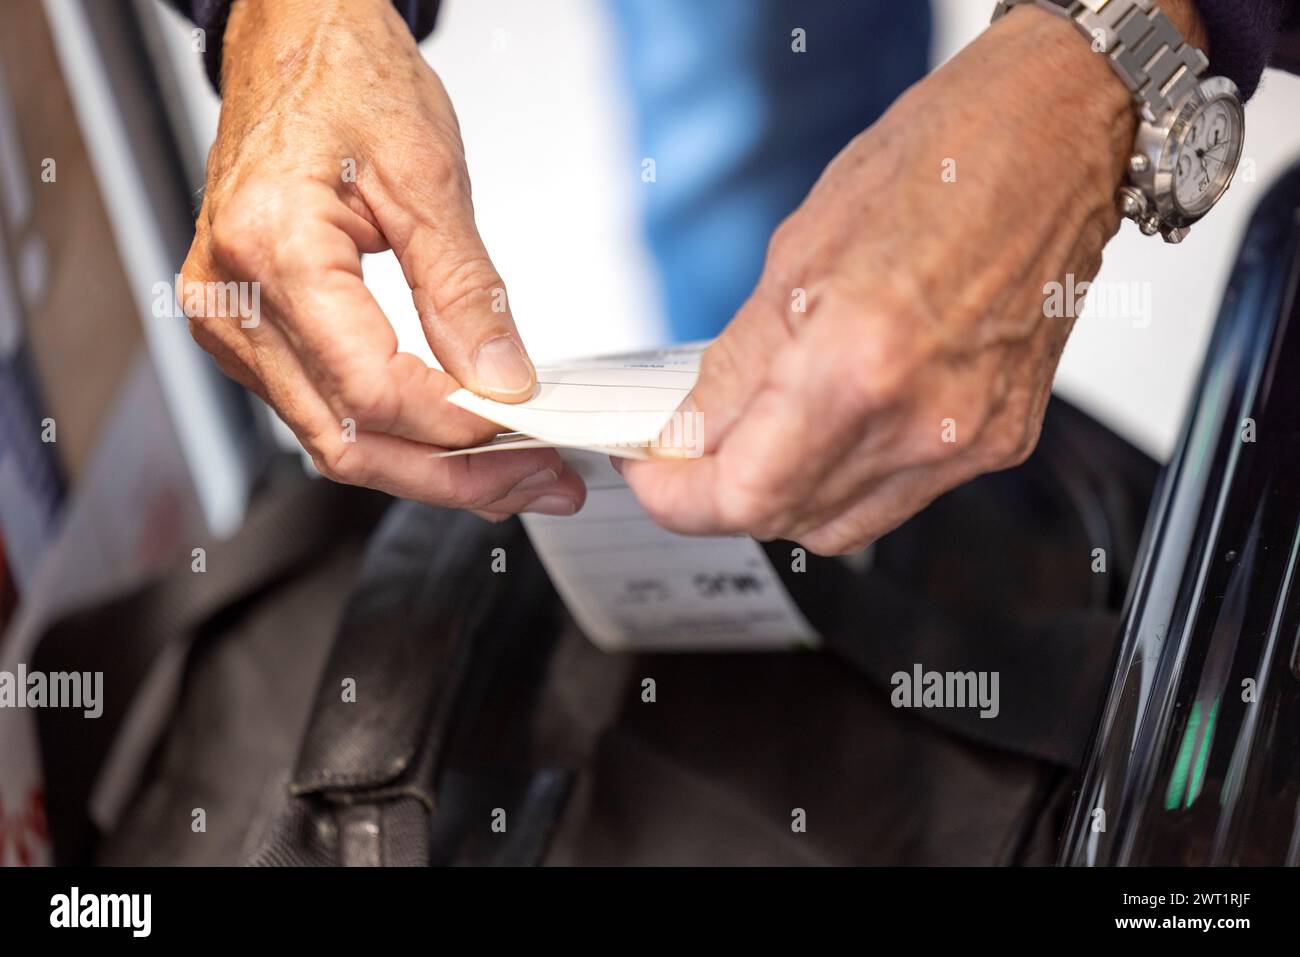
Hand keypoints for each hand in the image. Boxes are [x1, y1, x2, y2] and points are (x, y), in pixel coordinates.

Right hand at [181, 0, 583, 516]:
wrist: (293, 47)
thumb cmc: (345, 81)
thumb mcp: (427, 175)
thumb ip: (465, 290)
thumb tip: (504, 381)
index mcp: (271, 249)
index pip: (371, 388)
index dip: (456, 426)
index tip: (530, 433)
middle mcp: (232, 300)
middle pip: (347, 440)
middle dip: (452, 475)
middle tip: (540, 481)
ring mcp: (232, 325)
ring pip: (334, 441)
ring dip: (428, 468)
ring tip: (515, 473)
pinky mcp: (250, 334)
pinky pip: (323, 412)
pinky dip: (396, 436)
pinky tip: (456, 445)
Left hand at [622, 2, 1202, 553]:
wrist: (1056, 139)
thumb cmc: (941, 163)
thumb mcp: (798, 253)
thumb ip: (736, 365)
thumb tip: (690, 430)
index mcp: (859, 361)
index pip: (743, 493)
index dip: (678, 499)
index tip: (652, 474)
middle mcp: (922, 419)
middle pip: (785, 520)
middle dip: (719, 495)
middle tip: (688, 454)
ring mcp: (969, 440)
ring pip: (840, 526)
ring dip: (781, 494)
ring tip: (757, 438)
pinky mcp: (1002, 442)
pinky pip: (899, 497)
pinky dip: (846, 477)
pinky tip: (832, 427)